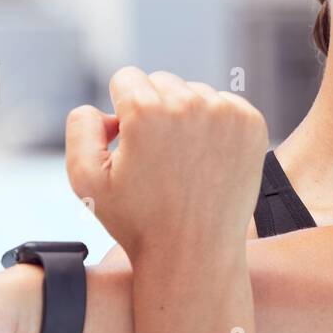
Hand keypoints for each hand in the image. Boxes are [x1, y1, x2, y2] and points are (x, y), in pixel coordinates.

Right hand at [65, 67, 268, 259]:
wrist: (194, 254)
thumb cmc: (137, 222)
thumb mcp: (84, 178)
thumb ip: (80, 126)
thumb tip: (106, 107)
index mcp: (147, 110)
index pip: (126, 78)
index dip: (121, 112)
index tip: (130, 143)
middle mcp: (190, 103)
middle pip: (161, 82)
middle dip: (154, 111)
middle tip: (158, 158)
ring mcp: (226, 113)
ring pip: (194, 93)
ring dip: (186, 117)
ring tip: (183, 163)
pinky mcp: (252, 125)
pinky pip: (225, 105)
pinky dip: (216, 125)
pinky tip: (207, 160)